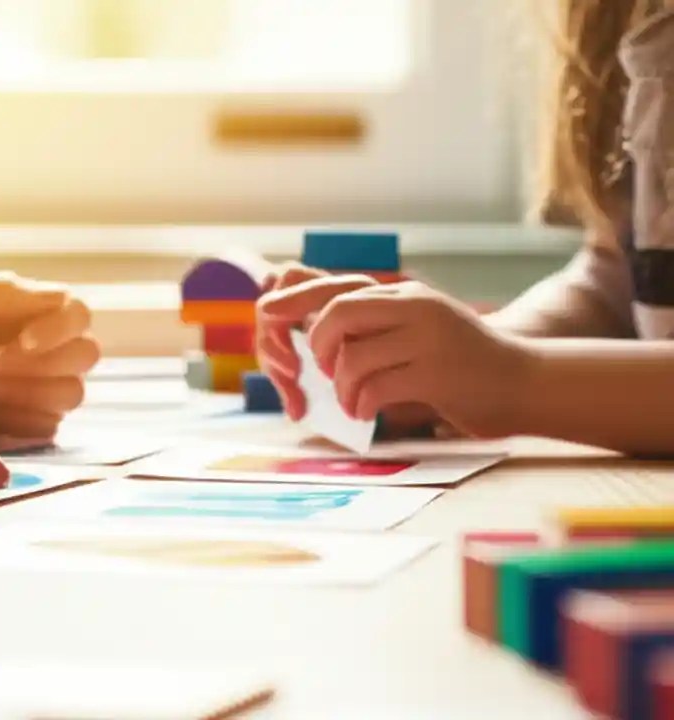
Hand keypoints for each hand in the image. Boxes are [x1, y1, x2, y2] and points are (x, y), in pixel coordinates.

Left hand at [0, 273, 99, 439]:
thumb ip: (1, 294)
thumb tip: (58, 294)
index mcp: (22, 310)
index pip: (77, 315)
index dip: (62, 329)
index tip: (22, 341)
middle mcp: (31, 349)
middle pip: (83, 359)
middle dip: (45, 364)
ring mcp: (21, 389)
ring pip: (67, 397)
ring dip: (31, 394)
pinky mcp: (6, 429)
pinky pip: (42, 432)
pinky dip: (19, 424)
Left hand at [263, 280, 531, 438]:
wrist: (525, 382)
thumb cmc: (462, 363)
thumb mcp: (419, 329)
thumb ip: (375, 324)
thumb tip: (313, 329)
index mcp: (405, 295)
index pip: (336, 288)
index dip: (294, 302)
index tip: (267, 317)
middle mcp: (415, 308)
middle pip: (337, 314)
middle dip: (317, 347)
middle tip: (323, 372)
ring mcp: (427, 339)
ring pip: (353, 358)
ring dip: (341, 388)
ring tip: (351, 402)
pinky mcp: (436, 374)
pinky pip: (376, 388)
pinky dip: (361, 404)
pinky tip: (367, 412)